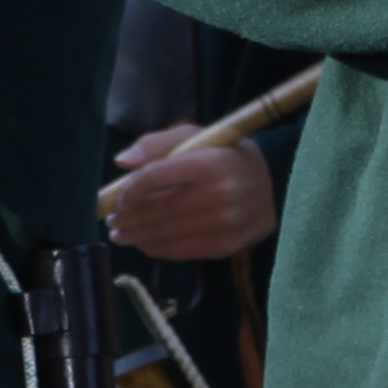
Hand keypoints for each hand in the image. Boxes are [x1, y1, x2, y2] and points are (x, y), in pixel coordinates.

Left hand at [104, 135, 280, 261]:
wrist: (276, 187)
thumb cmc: (228, 157)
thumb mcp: (198, 137)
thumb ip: (158, 144)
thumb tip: (122, 161)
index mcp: (211, 161)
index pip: (159, 175)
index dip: (132, 189)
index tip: (116, 197)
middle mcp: (220, 194)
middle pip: (160, 208)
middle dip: (129, 217)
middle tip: (111, 219)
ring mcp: (225, 223)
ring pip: (169, 232)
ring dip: (137, 235)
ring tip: (120, 234)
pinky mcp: (228, 245)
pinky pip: (183, 250)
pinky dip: (158, 249)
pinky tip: (143, 244)